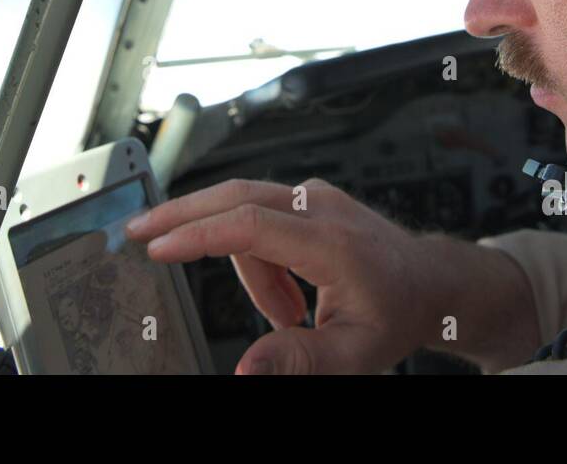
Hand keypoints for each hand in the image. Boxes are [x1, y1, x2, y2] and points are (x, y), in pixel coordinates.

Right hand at [125, 178, 436, 373]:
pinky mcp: (307, 197)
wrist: (429, 281)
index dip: (198, 233)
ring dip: (244, 269)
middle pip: (235, 196)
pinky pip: (259, 218)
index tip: (156, 245)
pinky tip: (286, 297)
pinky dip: (256, 258)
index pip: (251, 225)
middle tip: (137, 232)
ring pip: (245, 215)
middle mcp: (321, 206)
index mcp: (333, 242)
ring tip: (284, 319)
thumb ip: (298, 363)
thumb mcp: (355, 354)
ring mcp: (314, 195)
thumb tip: (244, 372)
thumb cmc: (396, 313)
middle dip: (182, 214)